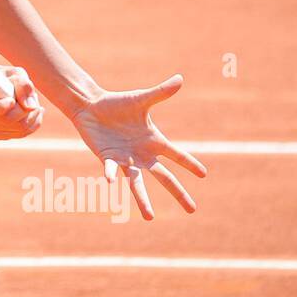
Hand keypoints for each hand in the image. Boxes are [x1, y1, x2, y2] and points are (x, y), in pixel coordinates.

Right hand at [0, 67, 43, 139]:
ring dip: (32, 116)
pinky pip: (21, 134)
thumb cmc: (6, 77)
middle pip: (7, 121)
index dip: (2, 106)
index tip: (13, 99)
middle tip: (34, 98)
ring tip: (35, 103)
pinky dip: (33, 123)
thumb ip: (22, 84)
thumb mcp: (14, 73)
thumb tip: (30, 106)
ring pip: (18, 129)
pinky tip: (34, 112)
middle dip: (25, 110)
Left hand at [70, 75, 206, 220]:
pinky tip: (112, 181)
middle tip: (192, 210)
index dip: (189, 164)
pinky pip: (112, 170)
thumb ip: (160, 93)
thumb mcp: (142, 99)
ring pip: (137, 183)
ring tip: (150, 217)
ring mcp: (125, 159)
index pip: (176, 155)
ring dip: (142, 199)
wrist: (91, 107)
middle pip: (164, 177)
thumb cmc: (117, 104)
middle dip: (178, 193)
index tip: (204, 174)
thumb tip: (180, 79)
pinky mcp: (107, 159)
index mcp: (153, 142)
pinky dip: (112, 175)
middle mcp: (142, 155)